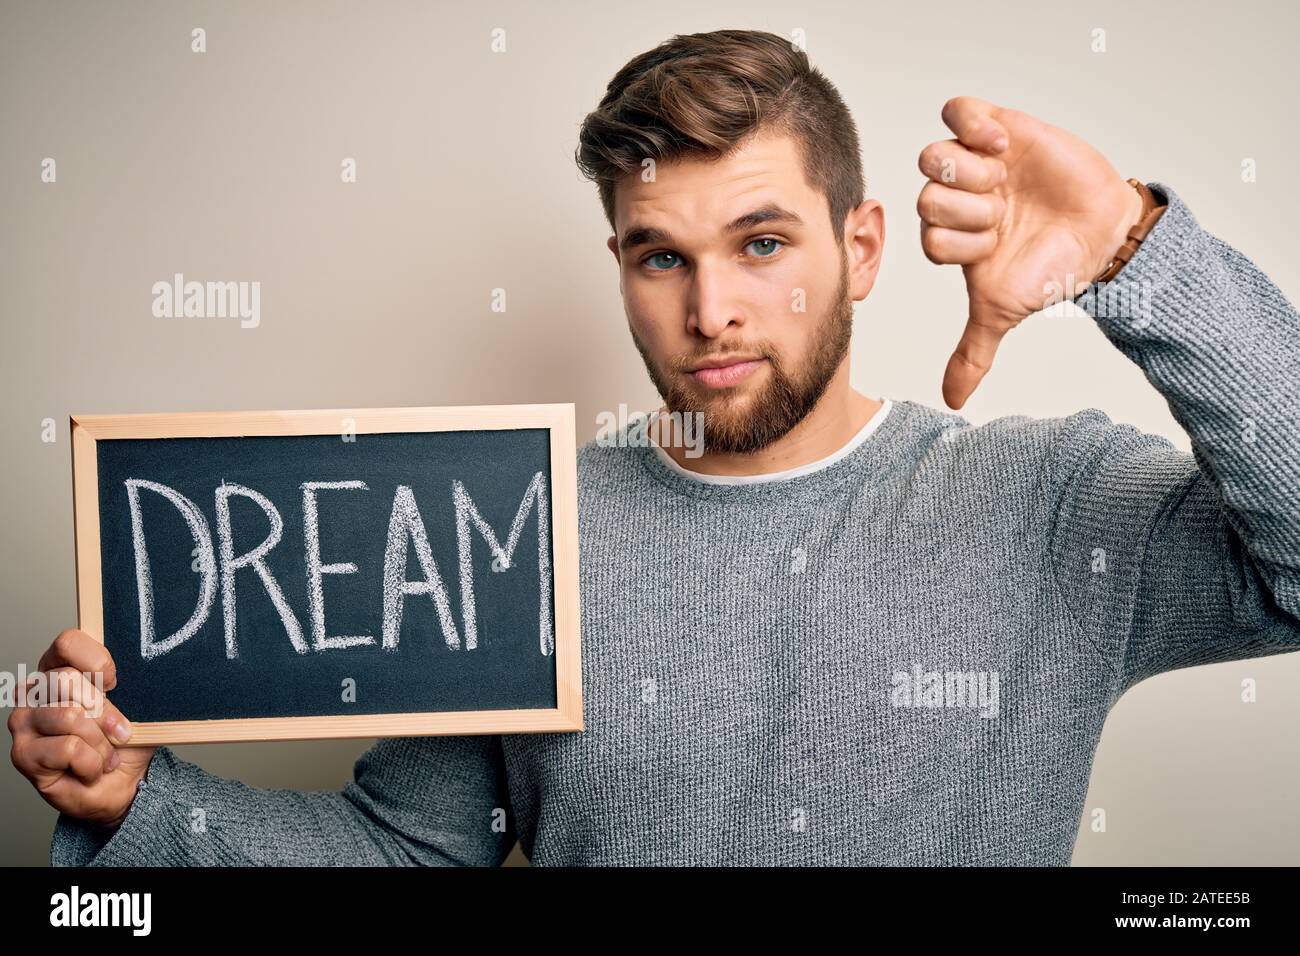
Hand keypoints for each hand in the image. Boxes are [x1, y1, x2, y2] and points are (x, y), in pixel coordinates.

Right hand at [8, 629, 155, 829]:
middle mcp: (34, 691)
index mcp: (60, 668)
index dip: (97, 661)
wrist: (123, 784)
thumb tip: (146, 662)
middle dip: (104, 711)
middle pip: (67, 680)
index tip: (115, 682)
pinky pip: (68, 747)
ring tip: (105, 755)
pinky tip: (89, 770)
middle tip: (120, 732)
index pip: (68, 643)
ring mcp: (23, 721)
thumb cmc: (124, 741)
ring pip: (70, 716)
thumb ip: (130, 682)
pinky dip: (91, 763)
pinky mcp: (22, 753)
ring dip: (100, 742)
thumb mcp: (136, 705)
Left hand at [917, 96, 1144, 408]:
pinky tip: (1002, 144)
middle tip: (1003, 214)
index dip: (962, 243)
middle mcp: (956, 200)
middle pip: (925, 196)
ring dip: (969, 173)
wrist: (1103, 234)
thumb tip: (952, 403)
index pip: (926, 236)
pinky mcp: (997, 127)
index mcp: (949, 238)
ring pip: (934, 157)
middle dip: (967, 212)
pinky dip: (972, 125)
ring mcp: (975, 164)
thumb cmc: (1050, 270)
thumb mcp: (1003, 312)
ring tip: (1004, 178)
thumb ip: (973, 353)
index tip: (997, 246)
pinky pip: (958, 111)